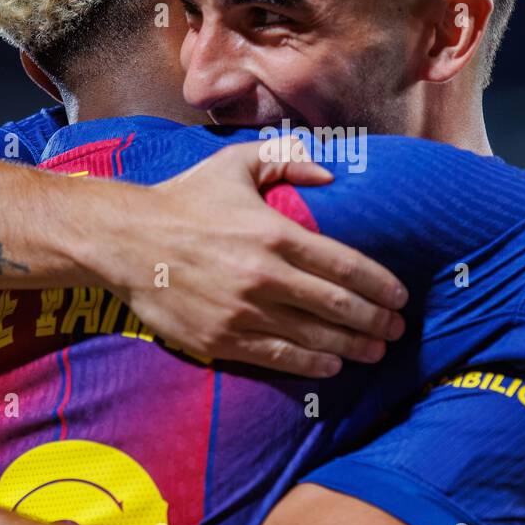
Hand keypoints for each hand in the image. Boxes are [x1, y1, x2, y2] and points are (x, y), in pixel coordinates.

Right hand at [116, 140, 407, 377]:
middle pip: (338, 306)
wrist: (124, 240)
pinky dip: (311, 364)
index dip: (380, 285)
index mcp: (274, 233)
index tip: (400, 297)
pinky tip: (332, 366)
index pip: (345, 266)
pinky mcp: (221, 339)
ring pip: (314, 337)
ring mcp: (243, 312)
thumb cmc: (184, 199)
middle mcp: (265, 276)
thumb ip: (285, 158)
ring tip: (376, 351)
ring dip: (353, 347)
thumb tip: (329, 173)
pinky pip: (278, 358)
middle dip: (376, 321)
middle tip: (398, 330)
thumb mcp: (234, 162)